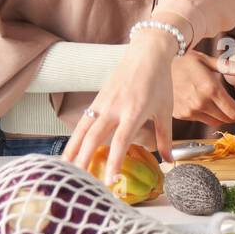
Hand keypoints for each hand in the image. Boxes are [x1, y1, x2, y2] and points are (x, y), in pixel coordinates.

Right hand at [61, 37, 234, 182]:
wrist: (147, 52)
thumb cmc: (160, 81)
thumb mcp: (166, 111)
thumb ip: (165, 139)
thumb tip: (169, 162)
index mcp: (134, 112)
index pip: (120, 141)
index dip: (113, 161)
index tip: (109, 180)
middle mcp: (114, 108)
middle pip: (94, 137)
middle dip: (84, 160)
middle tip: (78, 181)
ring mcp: (102, 102)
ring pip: (82, 129)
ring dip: (73, 150)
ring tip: (65, 169)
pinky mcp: (97, 99)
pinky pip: (83, 121)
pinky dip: (74, 138)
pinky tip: (69, 151)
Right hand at [171, 50, 234, 126]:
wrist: (156, 65)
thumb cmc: (182, 58)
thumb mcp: (207, 60)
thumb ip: (230, 68)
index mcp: (210, 88)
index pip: (234, 111)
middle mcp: (200, 102)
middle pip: (226, 118)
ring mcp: (190, 110)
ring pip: (215, 121)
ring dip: (224, 117)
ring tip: (227, 108)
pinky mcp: (181, 114)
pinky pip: (201, 119)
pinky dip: (209, 115)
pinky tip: (208, 105)